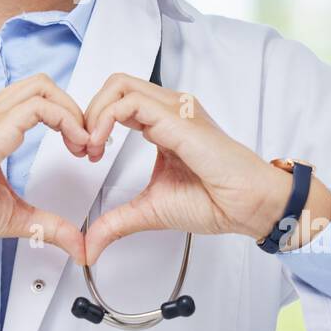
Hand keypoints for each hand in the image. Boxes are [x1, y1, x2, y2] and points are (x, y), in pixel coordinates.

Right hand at [0, 73, 91, 264]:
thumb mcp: (12, 215)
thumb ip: (46, 223)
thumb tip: (76, 243)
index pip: (36, 100)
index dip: (66, 118)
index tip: (80, 149)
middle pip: (43, 86)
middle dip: (75, 110)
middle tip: (88, 144)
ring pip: (44, 87)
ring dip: (74, 112)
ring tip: (84, 144)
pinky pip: (40, 106)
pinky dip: (67, 120)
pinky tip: (74, 144)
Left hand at [80, 72, 307, 265]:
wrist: (247, 207)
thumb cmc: (214, 202)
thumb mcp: (149, 210)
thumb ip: (116, 222)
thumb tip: (89, 245)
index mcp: (164, 122)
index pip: (119, 101)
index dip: (94, 122)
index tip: (86, 154)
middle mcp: (169, 109)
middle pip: (115, 84)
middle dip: (88, 112)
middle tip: (83, 147)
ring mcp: (174, 109)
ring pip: (119, 85)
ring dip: (94, 114)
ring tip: (91, 147)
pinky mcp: (177, 118)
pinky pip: (130, 103)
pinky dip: (105, 119)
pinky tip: (101, 145)